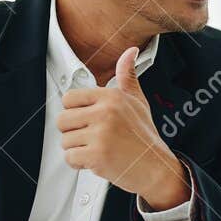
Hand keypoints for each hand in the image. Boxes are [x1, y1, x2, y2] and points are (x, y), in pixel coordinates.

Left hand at [57, 47, 189, 209]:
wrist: (157, 168)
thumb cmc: (145, 137)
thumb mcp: (138, 102)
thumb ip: (128, 77)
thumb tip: (130, 53)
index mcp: (111, 97)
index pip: (69, 98)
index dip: (74, 112)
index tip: (87, 120)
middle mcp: (105, 113)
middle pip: (62, 120)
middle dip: (73, 132)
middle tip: (91, 138)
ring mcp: (101, 134)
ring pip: (65, 141)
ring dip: (77, 150)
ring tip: (97, 149)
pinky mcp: (97, 155)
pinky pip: (70, 158)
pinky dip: (80, 164)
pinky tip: (96, 161)